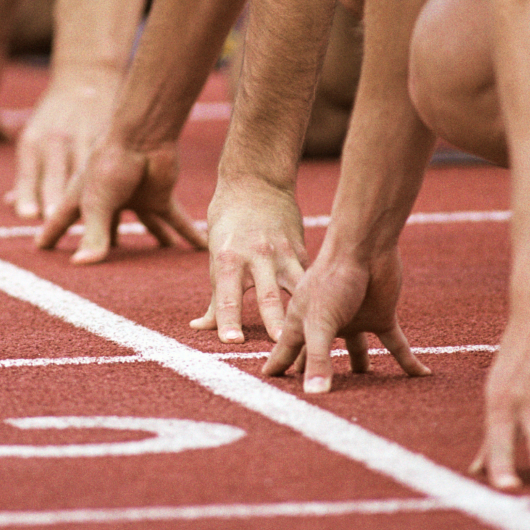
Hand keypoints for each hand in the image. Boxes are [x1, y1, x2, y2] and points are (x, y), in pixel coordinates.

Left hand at [7, 70, 120, 219]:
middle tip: (56, 221)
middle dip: (55, 200)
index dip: (28, 194)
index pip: (29, 173)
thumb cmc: (55, 117)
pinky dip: (115, 194)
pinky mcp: (107, 138)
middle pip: (56, 177)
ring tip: (95, 228)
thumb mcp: (33, 137)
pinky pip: (110, 170)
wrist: (88, 77)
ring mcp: (83, 139)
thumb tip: (11, 204)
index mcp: (34, 142)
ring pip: (87, 177)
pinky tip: (120, 210)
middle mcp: (56, 140)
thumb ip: (27, 175)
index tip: (30, 215)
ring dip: (91, 204)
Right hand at [36, 138, 205, 263]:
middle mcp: (107, 202)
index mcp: (82, 199)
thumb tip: (81, 265)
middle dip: (99, 246)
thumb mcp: (97, 203)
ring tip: (153, 268)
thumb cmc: (111, 162)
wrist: (144, 135)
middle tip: (95, 267)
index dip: (49, 234)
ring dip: (150, 244)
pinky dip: (188, 235)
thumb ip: (93, 235)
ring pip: (144, 229)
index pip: (60, 221)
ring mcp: (134, 201)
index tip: (40, 248)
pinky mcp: (158, 198)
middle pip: (102, 231)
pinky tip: (201, 247)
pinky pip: (175, 222)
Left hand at [190, 177, 307, 343]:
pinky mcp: (301, 252)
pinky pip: (309, 280)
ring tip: (314, 338)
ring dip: (304, 313)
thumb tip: (199, 328)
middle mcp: (257, 257)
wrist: (257, 182)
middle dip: (273, 323)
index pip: (226, 296)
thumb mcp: (216, 255)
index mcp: (229, 259)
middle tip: (279, 347)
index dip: (228, 320)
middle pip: (267, 296)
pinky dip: (315, 299)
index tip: (231, 342)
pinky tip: (329, 318)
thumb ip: (215, 297)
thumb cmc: (228, 223)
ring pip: (297, 289)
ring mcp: (283, 254)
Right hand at [263, 246, 429, 386]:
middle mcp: (327, 325)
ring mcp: (354, 321)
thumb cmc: (332, 279)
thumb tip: (315, 396)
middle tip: (309, 396)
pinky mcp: (381, 317)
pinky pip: (396, 346)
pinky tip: (423, 374)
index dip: (277, 369)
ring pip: (356, 352)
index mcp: (303, 322)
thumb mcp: (320, 323)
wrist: (365, 247)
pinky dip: (409, 362)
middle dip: (313, 373)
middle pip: (318, 355)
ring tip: (362, 391)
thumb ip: (318, 359)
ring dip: (360, 370)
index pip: (286, 352)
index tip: (269, 384)